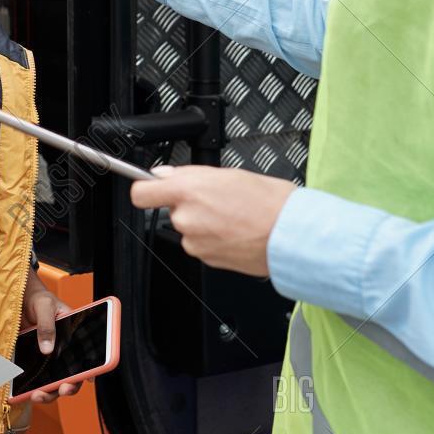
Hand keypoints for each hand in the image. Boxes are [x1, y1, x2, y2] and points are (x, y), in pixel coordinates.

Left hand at [20, 269, 80, 403]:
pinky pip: (32, 380)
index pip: (86, 360)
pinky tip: (22, 394)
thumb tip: (47, 349)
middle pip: (69, 378)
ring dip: (47, 393)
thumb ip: (47, 326)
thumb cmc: (38, 299)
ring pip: (50, 384)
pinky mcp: (30, 363)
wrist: (18, 298)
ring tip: (37, 395)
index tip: (87, 379)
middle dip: (66, 387)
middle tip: (61, 389)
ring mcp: (46, 360)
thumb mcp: (45, 306)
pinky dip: (27, 389)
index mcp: (72, 339)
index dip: (89, 371)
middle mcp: (62, 353)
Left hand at [129, 166, 296, 276]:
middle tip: (217, 199)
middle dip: (189, 204)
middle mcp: (186, 219)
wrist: (292, 235)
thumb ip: (189, 175)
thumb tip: (164, 175)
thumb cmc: (270, 202)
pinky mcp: (206, 259)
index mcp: (188, 191)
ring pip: (188, 228)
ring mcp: (195, 242)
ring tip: (232, 216)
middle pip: (172, 210)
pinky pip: (201, 244)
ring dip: (203, 222)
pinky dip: (213, 238)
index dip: (146, 189)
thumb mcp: (228, 173)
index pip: (141, 194)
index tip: (152, 188)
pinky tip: (235, 231)